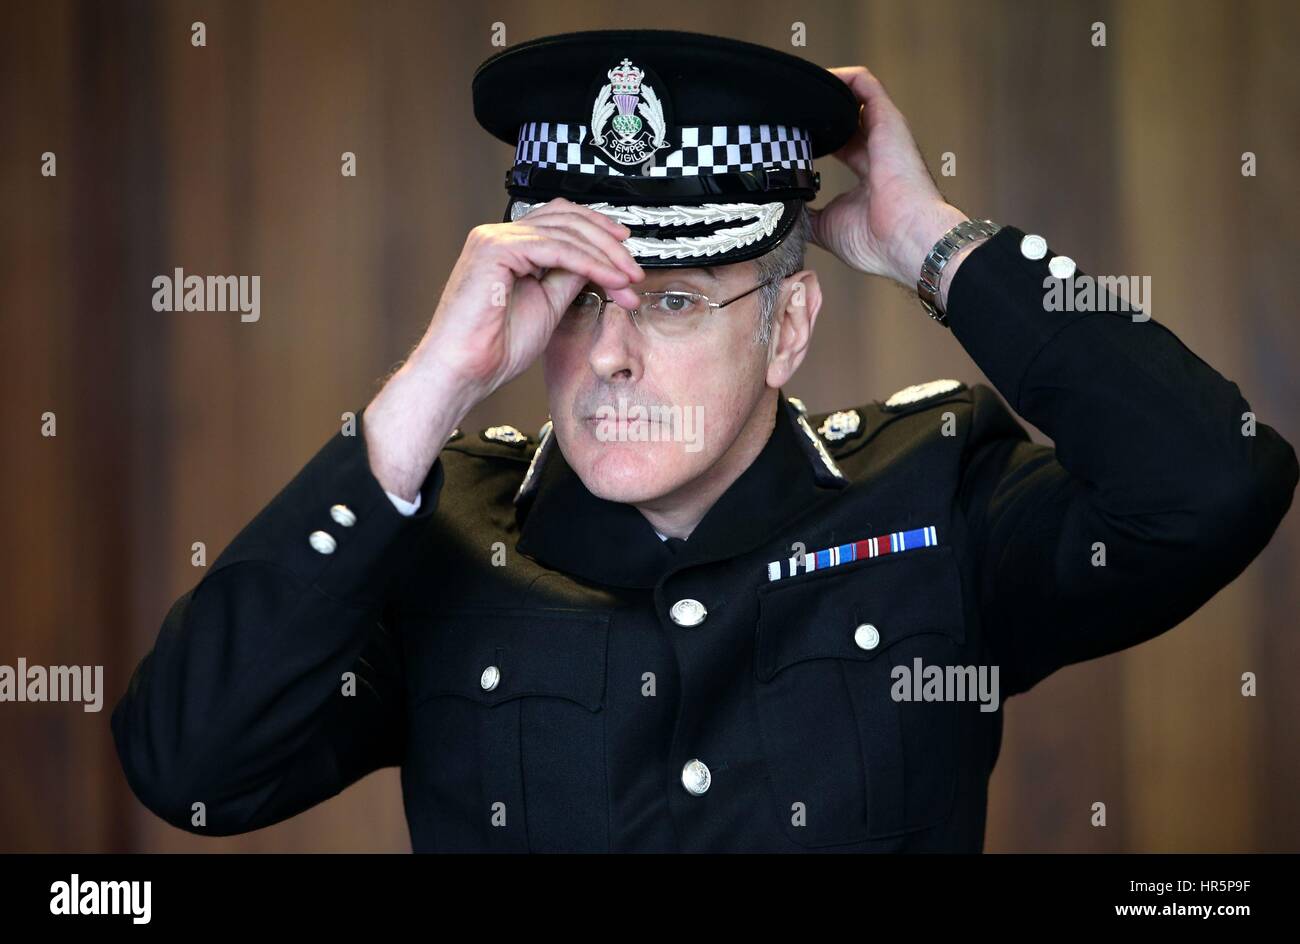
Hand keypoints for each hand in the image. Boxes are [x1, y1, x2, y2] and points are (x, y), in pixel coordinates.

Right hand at [363, 199, 643, 499]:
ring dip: (606, 255)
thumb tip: (599, 263)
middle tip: (634, 272)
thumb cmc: (495, 348)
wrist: (465, 371)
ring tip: (628, 281)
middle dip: (609, 244)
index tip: (626, 257)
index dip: (598, 233)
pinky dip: (589, 263)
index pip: (561, 221)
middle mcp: (498, 235)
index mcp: (506, 246)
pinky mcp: (496, 249)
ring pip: (566, 231)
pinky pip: (557, 248)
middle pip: (567, 219)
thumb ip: (568, 278)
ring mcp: (494, 238)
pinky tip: (610, 280)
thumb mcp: (548, 305)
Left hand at [809, 66, 968, 289]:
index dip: (816, 138)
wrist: (905, 239)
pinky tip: (813, 80)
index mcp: (868, 176)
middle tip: (787, 112)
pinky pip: (864, 83)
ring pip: (854, 97)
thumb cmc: (876, 241)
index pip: (840, 146)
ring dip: (826, 90)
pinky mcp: (887, 119)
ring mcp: (884, 133)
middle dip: (818, 113)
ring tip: (795, 90)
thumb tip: (784, 212)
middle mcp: (877, 150)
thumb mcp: (827, 229)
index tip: (790, 137)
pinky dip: (839, 76)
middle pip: (846, 119)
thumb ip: (807, 216)